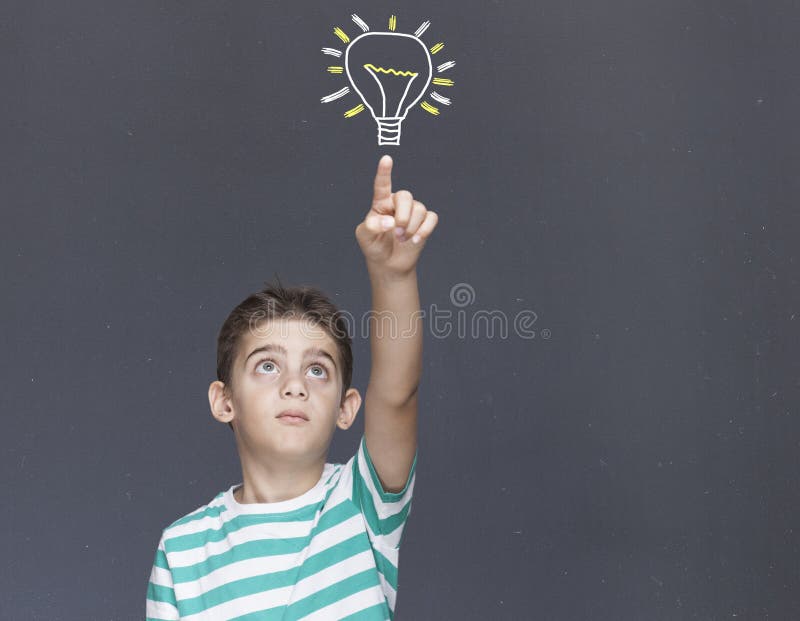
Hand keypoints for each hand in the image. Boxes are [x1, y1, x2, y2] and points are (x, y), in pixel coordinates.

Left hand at [355, 155, 438, 275]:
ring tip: (402, 239)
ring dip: (411, 228)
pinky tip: (415, 240)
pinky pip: (431, 218)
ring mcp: (412, 212)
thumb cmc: (374, 246)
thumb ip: (372, 226)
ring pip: (419, 209)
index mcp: (380, 203)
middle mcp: (397, 203)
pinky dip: (424, 230)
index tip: (386, 159)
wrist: (389, 263)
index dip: (384, 172)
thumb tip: (390, 221)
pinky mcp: (425, 222)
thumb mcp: (365, 236)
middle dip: (403, 216)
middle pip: (406, 197)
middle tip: (397, 232)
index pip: (382, 185)